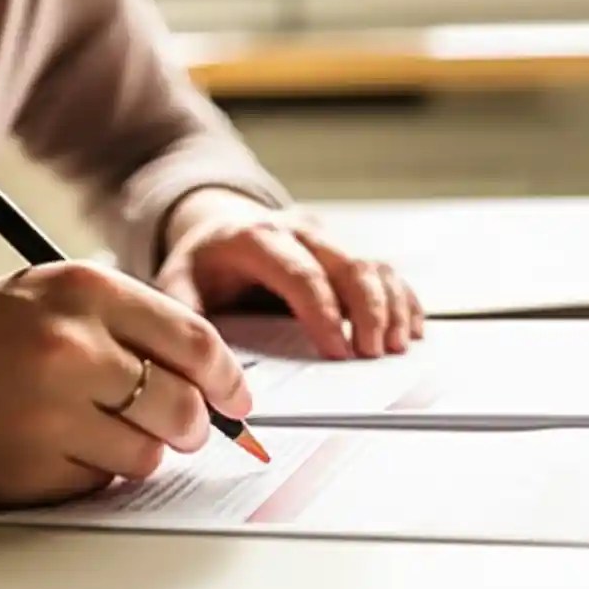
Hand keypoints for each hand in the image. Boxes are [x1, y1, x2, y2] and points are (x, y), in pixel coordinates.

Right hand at [0, 261, 249, 506]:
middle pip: (183, 404)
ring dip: (135, 450)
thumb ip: (124, 328)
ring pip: (147, 453)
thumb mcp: (42, 299)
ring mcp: (50, 412)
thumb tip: (205, 378)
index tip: (237, 397)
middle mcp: (72, 345)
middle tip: (183, 426)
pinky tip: (44, 446)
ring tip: (84, 427)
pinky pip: (97, 482)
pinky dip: (86, 473)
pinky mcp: (29, 469)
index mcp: (81, 289)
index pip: (195, 339)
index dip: (227, 377)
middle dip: (192, 424)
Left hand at [157, 189, 424, 359]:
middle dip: (368, 312)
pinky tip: (410, 327)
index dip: (323, 313)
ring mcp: (326, 241)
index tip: (337, 351)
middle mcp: (298, 233)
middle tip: (373, 355)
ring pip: (372, 265)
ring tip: (396, 346)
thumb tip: (196, 361)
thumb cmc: (202, 261)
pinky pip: (384, 271)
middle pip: (348, 265)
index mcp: (256, 238)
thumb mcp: (177, 281)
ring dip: (391, 307)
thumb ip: (185, 315)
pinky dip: (402, 299)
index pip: (299, 273)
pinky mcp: (343, 254)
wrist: (215, 226)